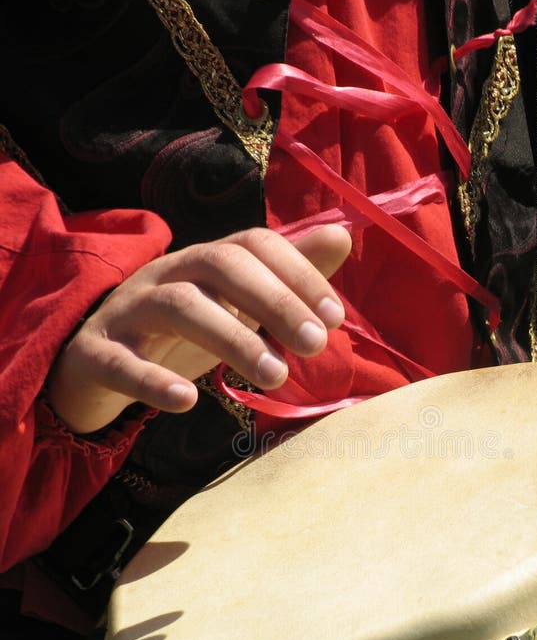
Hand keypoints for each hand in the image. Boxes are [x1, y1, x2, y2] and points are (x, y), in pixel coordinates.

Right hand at [47, 224, 350, 433]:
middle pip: (220, 265)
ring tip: (275, 377)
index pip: (254, 244)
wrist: (92, 363)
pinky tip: (187, 402)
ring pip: (178, 306)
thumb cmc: (177, 332)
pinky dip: (153, 381)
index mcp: (203, 262)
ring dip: (232, 339)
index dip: (298, 274)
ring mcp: (128, 311)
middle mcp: (168, 275)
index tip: (335, 319)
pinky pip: (120, 362)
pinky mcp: (96, 354)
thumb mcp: (233, 304)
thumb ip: (285, 275)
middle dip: (275, 301)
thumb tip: (342, 237)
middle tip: (314, 346)